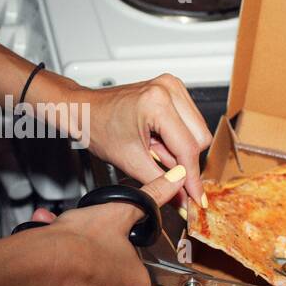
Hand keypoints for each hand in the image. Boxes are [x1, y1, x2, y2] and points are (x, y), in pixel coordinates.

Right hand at [27, 167, 186, 285]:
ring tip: (61, 258)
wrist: (34, 267)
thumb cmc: (74, 243)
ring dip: (74, 280)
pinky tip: (51, 278)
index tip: (99, 242)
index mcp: (137, 285)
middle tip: (77, 248)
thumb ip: (150, 197)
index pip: (131, 266)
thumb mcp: (117, 210)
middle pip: (109, 284)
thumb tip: (173, 181)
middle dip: (93, 265)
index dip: (114, 250)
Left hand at [72, 74, 212, 206]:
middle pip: (200, 138)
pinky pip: (191, 122)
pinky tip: (159, 142)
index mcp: (157, 103)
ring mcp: (172, 86)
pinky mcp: (173, 89)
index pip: (188, 147)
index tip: (197, 197)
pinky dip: (178, 138)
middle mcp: (169, 89)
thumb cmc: (97, 128)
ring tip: (155, 151)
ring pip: (199, 130)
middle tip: (163, 169)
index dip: (192, 177)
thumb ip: (161, 182)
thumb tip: (183, 199)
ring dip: (182, 149)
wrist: (84, 111)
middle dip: (185, 161)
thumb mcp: (130, 161)